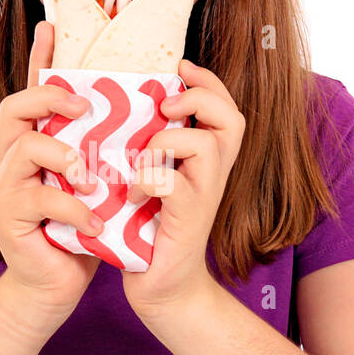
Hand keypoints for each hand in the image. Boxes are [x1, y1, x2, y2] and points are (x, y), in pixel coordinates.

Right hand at [0, 21, 101, 314]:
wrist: (51, 289)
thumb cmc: (77, 232)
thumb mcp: (93, 185)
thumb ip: (101, 151)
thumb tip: (135, 113)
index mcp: (31, 145)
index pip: (28, 91)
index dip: (38, 58)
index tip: (52, 25)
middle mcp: (10, 160)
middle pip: (13, 108)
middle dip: (49, 98)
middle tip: (85, 107)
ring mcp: (4, 189)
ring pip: (23, 148)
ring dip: (65, 157)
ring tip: (93, 178)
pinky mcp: (7, 220)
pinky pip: (37, 200)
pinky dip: (71, 208)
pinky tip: (93, 220)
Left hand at [121, 59, 245, 320]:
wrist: (160, 286)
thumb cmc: (148, 229)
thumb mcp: (151, 178)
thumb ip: (148, 144)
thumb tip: (121, 103)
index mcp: (206, 160)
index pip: (225, 107)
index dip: (208, 81)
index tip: (180, 67)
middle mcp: (213, 174)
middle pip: (231, 118)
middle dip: (200, 99)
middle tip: (166, 105)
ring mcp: (204, 196)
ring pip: (203, 144)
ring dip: (166, 142)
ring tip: (142, 160)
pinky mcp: (189, 219)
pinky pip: (174, 182)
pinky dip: (149, 181)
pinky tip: (135, 196)